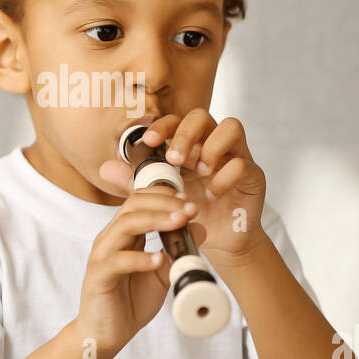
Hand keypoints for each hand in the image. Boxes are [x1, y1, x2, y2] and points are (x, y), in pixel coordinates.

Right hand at [75, 186, 199, 355]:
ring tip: (178, 223)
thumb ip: (177, 251)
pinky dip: (139, 258)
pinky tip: (158, 260)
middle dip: (163, 204)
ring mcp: (101, 256)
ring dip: (154, 221)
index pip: (139, 201)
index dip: (164, 197)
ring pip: (124, 226)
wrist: (107, 333)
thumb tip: (199, 228)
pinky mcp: (98, 276)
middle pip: (132, 207)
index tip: (188, 202)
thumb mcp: (162, 273)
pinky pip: (117, 261)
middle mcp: (110, 239)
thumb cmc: (130, 301)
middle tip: (188, 209)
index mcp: (123, 234)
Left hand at [99, 109, 268, 265]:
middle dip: (186, 134)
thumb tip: (105, 167)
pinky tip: (212, 194)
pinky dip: (226, 177)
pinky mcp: (253, 175)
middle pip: (202, 116)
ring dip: (212, 146)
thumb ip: (135, 183)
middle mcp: (212, 144)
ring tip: (200, 170)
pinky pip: (244, 163)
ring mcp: (235, 156)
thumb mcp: (159, 198)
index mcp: (188, 144)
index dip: (163, 125)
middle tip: (174, 159)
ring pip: (231, 126)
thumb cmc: (190, 212)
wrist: (219, 242)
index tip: (149, 140)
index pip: (176, 120)